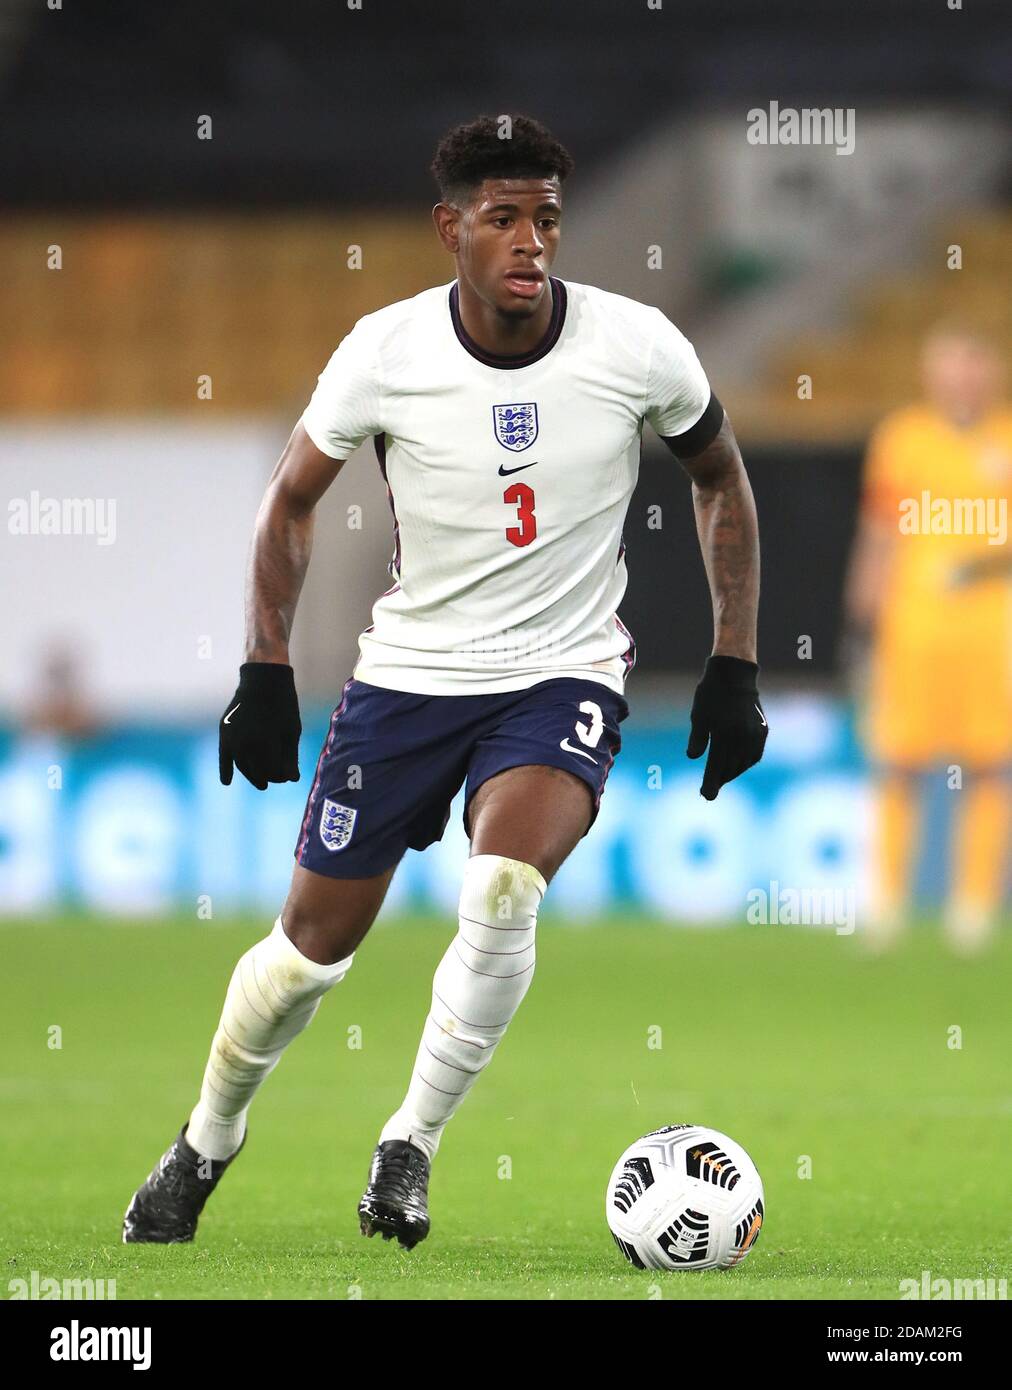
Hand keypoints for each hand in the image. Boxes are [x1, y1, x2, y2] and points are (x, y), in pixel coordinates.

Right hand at [219, 662, 301, 789]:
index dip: (281, 777)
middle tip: (275, 779)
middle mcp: (246, 743)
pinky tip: (226, 782)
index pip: (272, 772)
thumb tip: (292, 780)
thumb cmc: (283, 705)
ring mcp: (233, 738)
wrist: (263, 680)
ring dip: (250, 775)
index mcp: (266, 743)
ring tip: (260, 781)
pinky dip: (226, 770)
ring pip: (241, 766)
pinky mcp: (225, 732)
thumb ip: (291, 757)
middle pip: (256, 771)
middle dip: (267, 777)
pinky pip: (224, 756)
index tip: (287, 775)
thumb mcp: (292, 731)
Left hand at [686, 655, 767, 799]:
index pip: (716, 767)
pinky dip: (746, 763)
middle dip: (719, 780)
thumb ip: (697, 739)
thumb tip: (692, 758)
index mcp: (724, 735)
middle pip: (730, 768)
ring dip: (732, 772)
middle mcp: (742, 737)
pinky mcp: (763, 730)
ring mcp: (755, 735)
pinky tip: (737, 764)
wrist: (735, 675)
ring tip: (721, 777)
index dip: (711, 784)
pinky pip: (755, 754)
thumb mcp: (698, 716)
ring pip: (744, 763)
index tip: (706, 796)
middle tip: (709, 788)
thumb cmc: (711, 695)